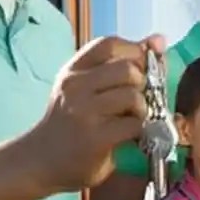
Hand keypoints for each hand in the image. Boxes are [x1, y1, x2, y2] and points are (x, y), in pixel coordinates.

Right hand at [28, 34, 165, 192]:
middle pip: (128, 69)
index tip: (138, 68)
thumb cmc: (68, 122)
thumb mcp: (84, 87)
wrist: (40, 160)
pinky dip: (139, 130)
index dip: (133, 51)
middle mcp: (75, 85)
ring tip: (131, 118)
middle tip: (135, 99)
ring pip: (133, 96)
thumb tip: (159, 39)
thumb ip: (118, 64)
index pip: (110, 44)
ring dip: (141, 109)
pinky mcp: (96, 137)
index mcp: (73, 70)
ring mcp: (84, 111)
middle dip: (141, 84)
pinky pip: (133, 124)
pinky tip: (129, 135)